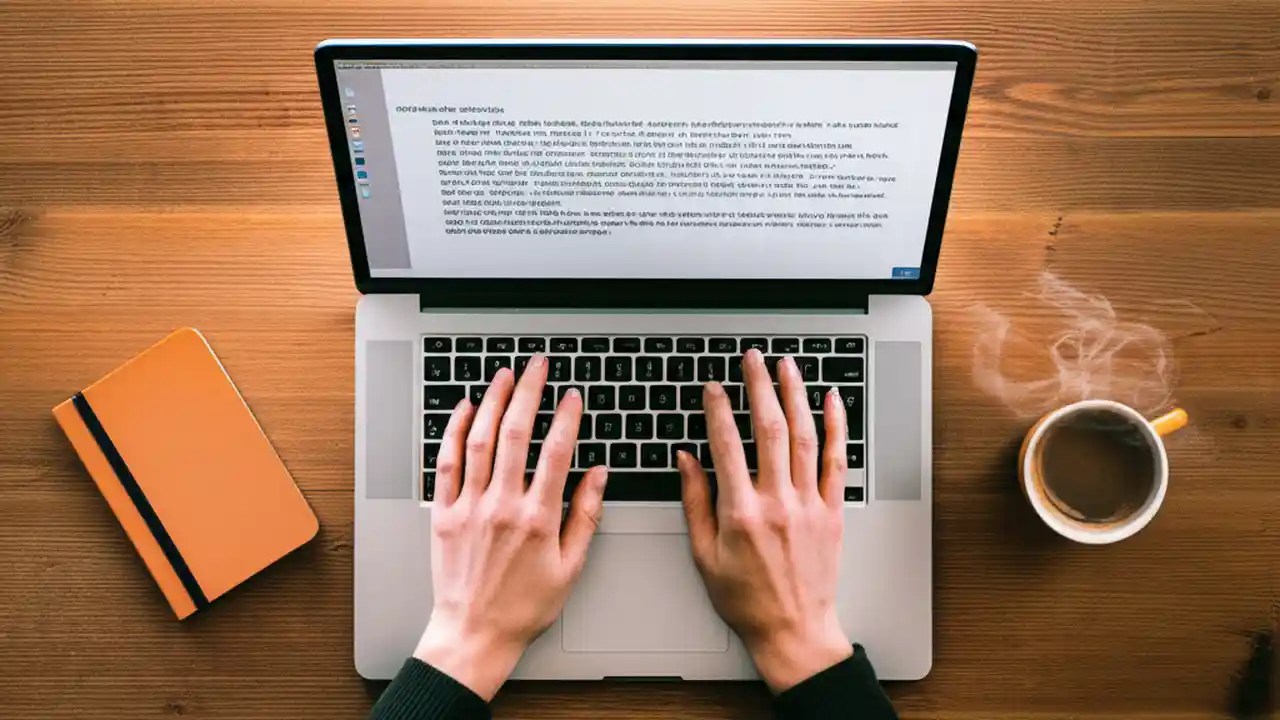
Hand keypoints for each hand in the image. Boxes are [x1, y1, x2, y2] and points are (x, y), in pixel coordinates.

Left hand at [414, 357, 607, 699]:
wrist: (473, 633)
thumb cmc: (523, 606)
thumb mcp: (571, 566)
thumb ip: (586, 515)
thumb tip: (598, 474)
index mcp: (538, 518)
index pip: (557, 452)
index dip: (567, 417)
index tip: (572, 396)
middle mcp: (502, 505)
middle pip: (516, 432)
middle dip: (528, 391)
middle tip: (537, 366)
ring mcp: (469, 507)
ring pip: (479, 439)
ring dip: (492, 400)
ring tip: (503, 375)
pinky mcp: (444, 513)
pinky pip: (447, 462)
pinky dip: (454, 430)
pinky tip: (464, 409)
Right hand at [677, 349, 851, 692]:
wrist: (794, 631)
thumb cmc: (746, 600)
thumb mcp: (704, 555)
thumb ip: (695, 502)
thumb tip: (686, 459)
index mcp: (741, 513)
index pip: (726, 445)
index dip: (718, 410)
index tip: (713, 388)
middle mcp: (777, 503)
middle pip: (769, 429)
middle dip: (759, 387)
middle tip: (752, 359)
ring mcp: (809, 505)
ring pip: (804, 437)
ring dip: (795, 396)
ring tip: (787, 366)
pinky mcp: (832, 512)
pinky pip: (836, 461)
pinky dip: (835, 428)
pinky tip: (832, 401)